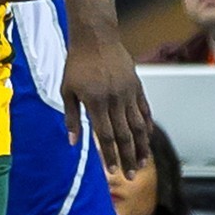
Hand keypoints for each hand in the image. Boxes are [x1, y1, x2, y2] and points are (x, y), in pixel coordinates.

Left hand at [62, 35, 151, 179]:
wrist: (95, 37)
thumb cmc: (77, 63)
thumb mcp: (67, 90)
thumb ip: (72, 117)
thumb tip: (73, 142)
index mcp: (96, 103)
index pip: (105, 136)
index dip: (110, 156)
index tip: (112, 172)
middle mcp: (115, 100)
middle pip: (125, 136)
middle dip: (128, 158)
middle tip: (131, 176)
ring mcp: (128, 93)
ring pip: (139, 126)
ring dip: (142, 147)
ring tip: (143, 164)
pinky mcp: (137, 86)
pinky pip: (145, 110)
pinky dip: (147, 126)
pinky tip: (147, 138)